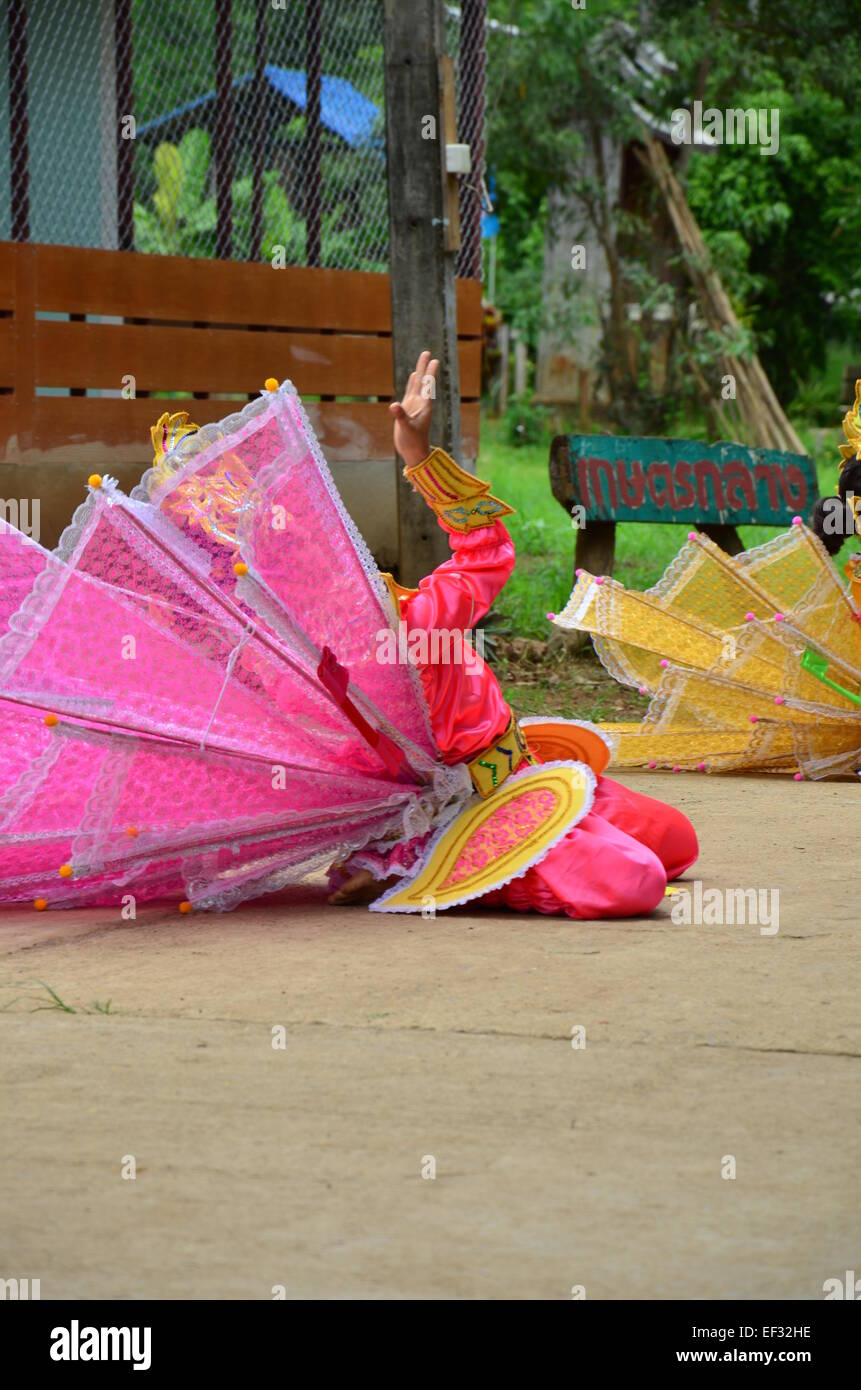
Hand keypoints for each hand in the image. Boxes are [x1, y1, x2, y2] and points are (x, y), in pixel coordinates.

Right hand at [389, 350, 438, 469]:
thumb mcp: (406, 428)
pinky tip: (413, 377)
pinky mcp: (407, 409)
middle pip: (422, 381)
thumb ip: (401, 416)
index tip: (435, 360)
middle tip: (427, 352)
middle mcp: (420, 403)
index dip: (430, 373)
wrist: (413, 451)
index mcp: (424, 406)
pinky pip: (410, 392)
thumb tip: (393, 405)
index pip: (428, 386)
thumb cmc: (413, 441)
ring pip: (417, 385)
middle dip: (424, 367)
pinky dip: (411, 383)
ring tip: (422, 360)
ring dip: (419, 372)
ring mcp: (414, 405)